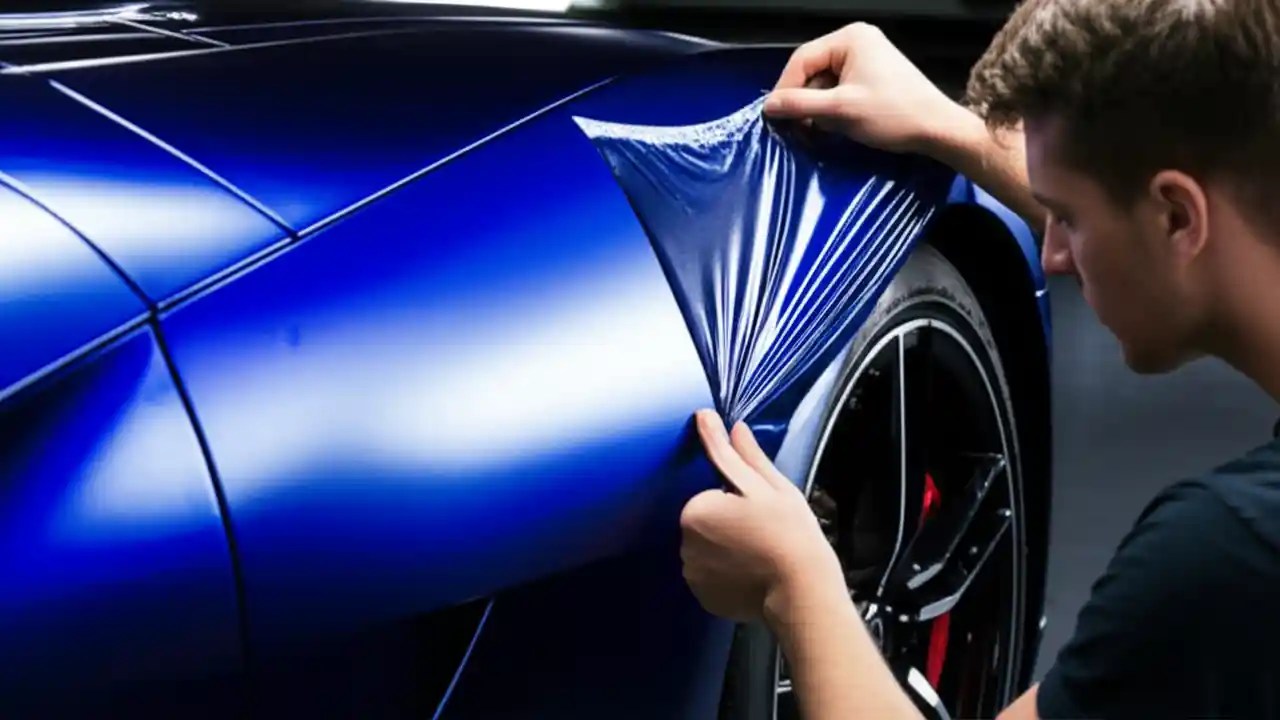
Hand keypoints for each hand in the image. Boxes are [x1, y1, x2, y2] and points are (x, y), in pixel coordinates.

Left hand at [680, 409, 845, 625]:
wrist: (801, 593)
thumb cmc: (789, 533)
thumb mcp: (769, 486)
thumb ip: (737, 455)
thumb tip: (716, 421)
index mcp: (696, 509)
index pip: (710, 494)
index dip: (737, 499)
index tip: (759, 514)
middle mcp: (684, 542)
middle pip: (706, 522)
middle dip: (728, 523)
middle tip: (762, 532)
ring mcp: (692, 574)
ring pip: (709, 550)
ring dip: (726, 549)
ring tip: (759, 556)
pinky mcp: (702, 598)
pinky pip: (711, 577)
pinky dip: (726, 575)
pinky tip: (751, 575)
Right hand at [764, 22, 969, 155]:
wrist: (937, 129)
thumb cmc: (891, 114)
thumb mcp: (840, 110)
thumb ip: (800, 105)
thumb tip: (767, 105)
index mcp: (850, 38)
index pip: (802, 59)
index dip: (785, 88)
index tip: (774, 116)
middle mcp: (857, 41)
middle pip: (813, 70)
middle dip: (803, 99)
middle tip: (795, 127)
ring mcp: (867, 58)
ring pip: (826, 82)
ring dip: (818, 107)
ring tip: (816, 131)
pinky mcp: (874, 76)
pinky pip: (841, 88)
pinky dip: (833, 108)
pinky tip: (833, 126)